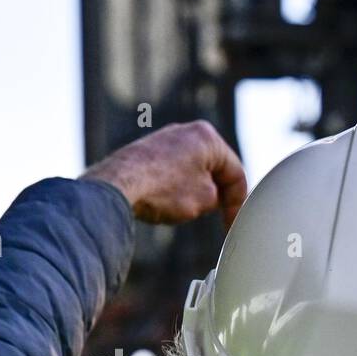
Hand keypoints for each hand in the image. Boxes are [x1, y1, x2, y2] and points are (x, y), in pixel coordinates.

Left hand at [80, 120, 246, 230]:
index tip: (233, 224)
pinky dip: (174, 189)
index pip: (235, 172)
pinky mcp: (145, 151)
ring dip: (194, 193)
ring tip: (184, 211)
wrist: (117, 186)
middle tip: (215, 218)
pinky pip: (170, 172)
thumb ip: (217, 197)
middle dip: (217, 195)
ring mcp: (163, 139)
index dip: (238, 203)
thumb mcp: (205, 200)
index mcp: (208, 137)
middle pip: (213, 168)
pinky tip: (165, 204)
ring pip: (191, 171)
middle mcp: (186, 131)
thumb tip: (210, 197)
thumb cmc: (163, 190)